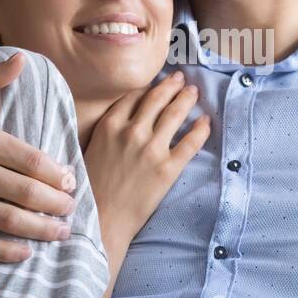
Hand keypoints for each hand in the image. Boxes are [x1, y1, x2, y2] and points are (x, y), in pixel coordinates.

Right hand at [0, 52, 77, 262]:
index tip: (71, 182)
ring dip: (41, 230)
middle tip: (71, 210)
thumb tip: (21, 59)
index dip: (58, 175)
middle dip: (57, 205)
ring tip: (59, 233)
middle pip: (28, 193)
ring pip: (9, 221)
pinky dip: (6, 252)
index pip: (32, 161)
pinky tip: (24, 253)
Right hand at [82, 70, 210, 253]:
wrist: (102, 218)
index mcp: (110, 125)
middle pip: (158, 99)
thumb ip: (107, 130)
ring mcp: (151, 149)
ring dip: (187, 99)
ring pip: (175, 114)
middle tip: (182, 79)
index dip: (150, 87)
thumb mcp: (91, 149)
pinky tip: (206, 121)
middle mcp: (132, 131)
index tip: (159, 82)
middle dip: (172, 85)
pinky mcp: (168, 168)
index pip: (135, 96)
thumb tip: (123, 119)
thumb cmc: (92, 188)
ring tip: (194, 92)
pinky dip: (201, 129)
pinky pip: (191, 142)